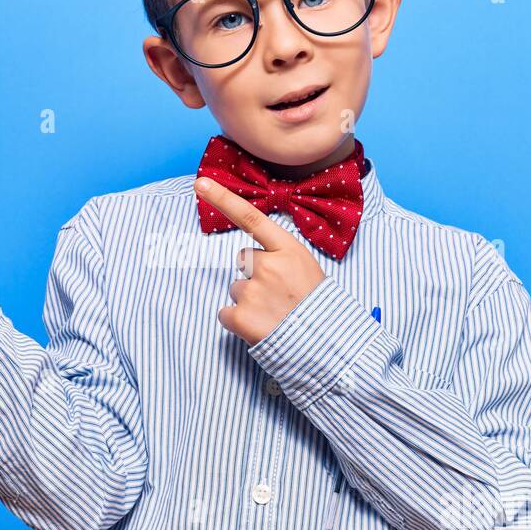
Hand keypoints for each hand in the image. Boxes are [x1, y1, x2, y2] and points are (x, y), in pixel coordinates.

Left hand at [194, 176, 325, 344]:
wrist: (329, 346)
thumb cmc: (321, 310)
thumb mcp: (309, 272)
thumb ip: (282, 260)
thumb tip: (255, 263)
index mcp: (288, 251)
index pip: (250, 217)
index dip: (223, 198)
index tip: (200, 183)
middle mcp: (267, 265)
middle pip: (243, 259)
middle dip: (254, 275)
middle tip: (279, 296)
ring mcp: (252, 290)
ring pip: (236, 288)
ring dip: (249, 301)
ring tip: (274, 315)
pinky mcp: (240, 316)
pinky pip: (226, 312)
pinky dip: (238, 322)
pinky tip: (260, 328)